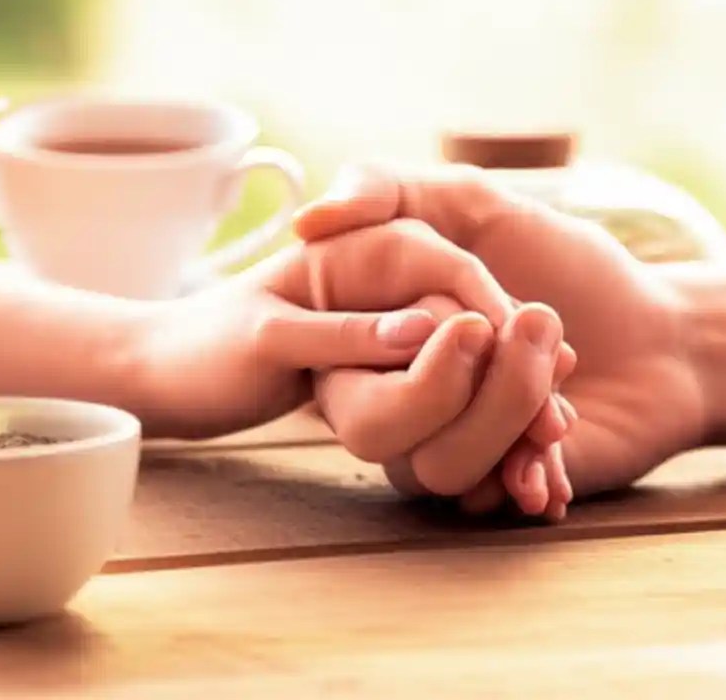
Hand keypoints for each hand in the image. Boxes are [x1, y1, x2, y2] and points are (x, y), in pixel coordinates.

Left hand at [127, 221, 574, 461]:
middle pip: (479, 321)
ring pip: (477, 364)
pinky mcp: (400, 369)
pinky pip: (455, 394)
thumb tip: (421, 332)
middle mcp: (394, 284)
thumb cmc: (206, 348)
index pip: (454, 273)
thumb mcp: (266, 340)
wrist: (172, 375)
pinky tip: (516, 474)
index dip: (496, 326)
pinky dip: (484, 431)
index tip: (538, 374)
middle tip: (553, 433)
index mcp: (366, 250)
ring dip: (512, 413)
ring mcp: (402, 328)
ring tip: (545, 468)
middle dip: (516, 377)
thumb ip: (343, 332)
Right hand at [295, 166, 708, 509]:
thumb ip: (390, 187)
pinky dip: (522, 481)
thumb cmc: (575, 264)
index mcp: (394, 334)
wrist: (667, 337)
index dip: (415, 334)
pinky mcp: (500, 488)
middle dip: (476, 380)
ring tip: (563, 396)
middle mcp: (411, 394)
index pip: (361, 351)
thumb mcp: (481, 204)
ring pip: (438, 468)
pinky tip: (550, 473)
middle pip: (390, 421)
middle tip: (541, 325)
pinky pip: (486, 503)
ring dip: (506, 424)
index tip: (481, 313)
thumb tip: (308, 220)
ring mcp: (455, 445)